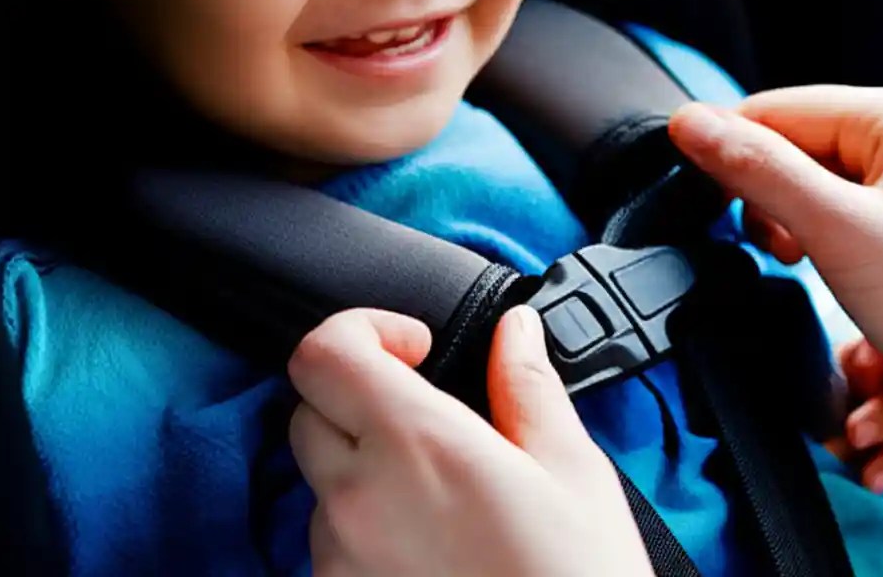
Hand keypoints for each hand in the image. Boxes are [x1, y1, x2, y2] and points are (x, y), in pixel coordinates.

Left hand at [287, 307, 652, 576]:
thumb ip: (528, 386)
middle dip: (362, 393)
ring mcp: (339, 558)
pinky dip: (366, 522)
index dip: (364, 329)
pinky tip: (432, 540)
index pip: (323, 353)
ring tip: (444, 493)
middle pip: (310, 408)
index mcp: (420, 446)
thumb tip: (513, 331)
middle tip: (429, 413)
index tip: (415, 346)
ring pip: (320, 478)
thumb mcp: (572, 471)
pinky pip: (330, 537)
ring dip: (365, 464)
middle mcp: (360, 500)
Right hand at [669, 86, 882, 439]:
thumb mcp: (837, 228)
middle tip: (791, 253)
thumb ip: (757, 170)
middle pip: (797, 157)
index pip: (781, 110)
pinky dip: (832, 279)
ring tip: (824, 280)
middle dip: (777, 214)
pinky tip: (845, 306)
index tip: (703, 199)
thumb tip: (690, 124)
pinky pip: (843, 245)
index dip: (734, 154)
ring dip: (803, 251)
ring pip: (815, 207)